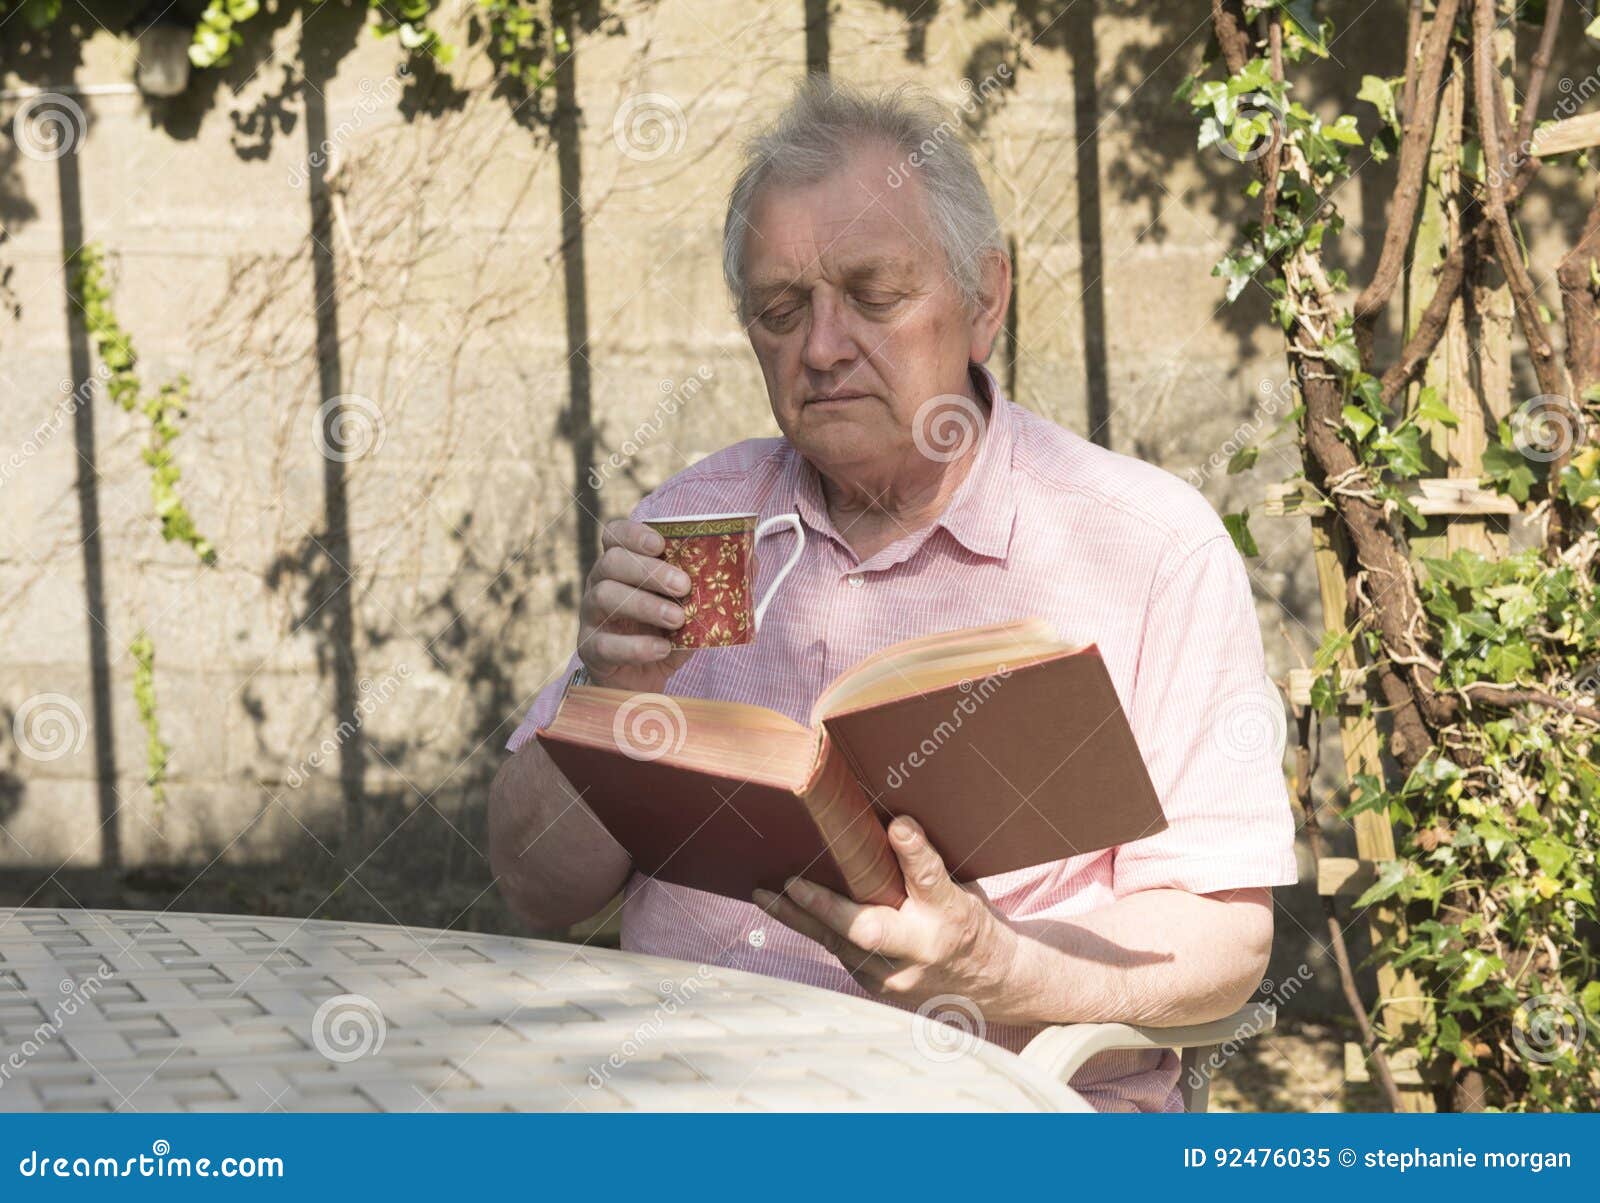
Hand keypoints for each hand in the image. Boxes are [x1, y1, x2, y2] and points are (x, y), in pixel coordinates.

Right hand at [578, 519, 692, 691]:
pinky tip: (663, 648)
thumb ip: (702, 593)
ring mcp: (591, 616)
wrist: (640, 681)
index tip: (661, 544)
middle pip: (612, 562)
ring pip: (605, 596)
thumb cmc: (662, 634)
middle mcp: (600, 584)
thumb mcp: (684, 610)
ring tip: (677, 618)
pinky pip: (606, 644)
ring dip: (645, 605)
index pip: (615, 535)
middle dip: (649, 570)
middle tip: (684, 586)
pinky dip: (637, 646)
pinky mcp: (589, 648)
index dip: (633, 534)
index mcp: (621, 566)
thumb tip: (742, 573)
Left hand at [753, 816, 1019, 1012]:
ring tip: (764, 893)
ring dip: (798, 918)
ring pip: (840, 944)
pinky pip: (837, 951)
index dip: (915, 852)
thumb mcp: (960, 887)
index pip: (931, 879)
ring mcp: (897, 975)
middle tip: (791, 882)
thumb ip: (924, 865)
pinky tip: (780, 907)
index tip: (900, 825)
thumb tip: (893, 820)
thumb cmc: (967, 920)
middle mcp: (923, 949)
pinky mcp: (876, 985)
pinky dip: (810, 927)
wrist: (990, 982)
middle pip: (871, 929)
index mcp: (952, 914)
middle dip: (826, 908)